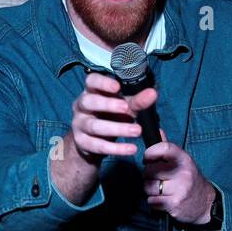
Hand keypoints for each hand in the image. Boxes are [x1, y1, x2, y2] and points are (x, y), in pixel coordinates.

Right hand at [49, 72, 157, 205]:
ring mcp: (79, 124)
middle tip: (126, 108)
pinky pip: (97, 145)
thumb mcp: (124, 107)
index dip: (102, 83)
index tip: (117, 87)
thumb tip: (152, 93)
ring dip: (117, 129)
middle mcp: (81, 106)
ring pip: (94, 126)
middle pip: (89, 102)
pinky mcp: (82, 142)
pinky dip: (116, 148)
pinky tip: (131, 149)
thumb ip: (137, 101)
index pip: (91, 81)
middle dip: (108, 105)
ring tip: (137, 131)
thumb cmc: (110, 116)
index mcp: (91, 91)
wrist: (93, 142)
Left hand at [143, 128, 217, 227]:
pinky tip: (164, 200)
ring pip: (149, 187)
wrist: (205, 203)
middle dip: (148, 175)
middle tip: (156, 178)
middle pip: (150, 170)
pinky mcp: (175, 204)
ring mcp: (180, 189)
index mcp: (184, 159)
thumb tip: (157, 130)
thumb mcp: (182, 161)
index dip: (150, 152)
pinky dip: (154, 202)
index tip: (147, 158)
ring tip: (161, 190)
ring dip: (150, 190)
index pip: (164, 148)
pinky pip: (152, 201)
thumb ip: (168, 148)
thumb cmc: (189, 179)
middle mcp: (183, 173)